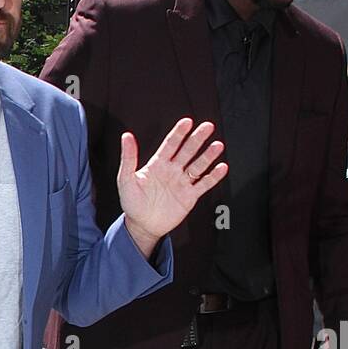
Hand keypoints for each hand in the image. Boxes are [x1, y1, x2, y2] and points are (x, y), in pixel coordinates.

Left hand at [117, 118, 227, 253]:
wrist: (142, 226)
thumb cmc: (132, 203)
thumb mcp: (125, 180)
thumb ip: (128, 158)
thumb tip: (126, 137)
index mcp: (158, 164)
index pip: (170, 144)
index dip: (179, 133)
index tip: (187, 122)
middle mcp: (172, 171)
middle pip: (188, 151)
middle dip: (197, 139)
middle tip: (207, 127)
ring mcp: (182, 183)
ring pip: (198, 166)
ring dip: (208, 156)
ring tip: (217, 146)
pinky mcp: (189, 196)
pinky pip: (203, 184)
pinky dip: (213, 177)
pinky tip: (221, 168)